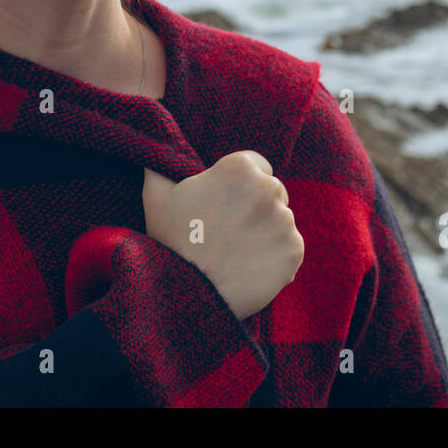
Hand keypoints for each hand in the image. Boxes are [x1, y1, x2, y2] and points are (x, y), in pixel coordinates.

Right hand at [142, 150, 303, 320]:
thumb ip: (159, 167)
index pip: (257, 167)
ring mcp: (284, 220)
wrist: (188, 295)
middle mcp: (267, 188)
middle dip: (258, 208)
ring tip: (238, 253)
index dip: (242, 187)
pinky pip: (290, 248)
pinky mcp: (294, 250)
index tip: (227, 206)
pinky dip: (277, 258)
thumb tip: (153, 152)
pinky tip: (251, 268)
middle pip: (274, 192)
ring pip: (282, 221)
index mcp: (239, 168)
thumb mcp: (156, 196)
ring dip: (267, 233)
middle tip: (231, 232)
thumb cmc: (170, 242)